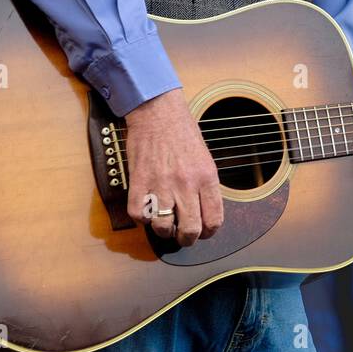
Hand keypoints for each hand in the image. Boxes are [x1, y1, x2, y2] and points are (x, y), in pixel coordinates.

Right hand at [124, 88, 223, 245]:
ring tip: (163, 223)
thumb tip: (204, 212)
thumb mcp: (205, 158)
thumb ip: (205, 186)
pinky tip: (146, 210)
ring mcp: (161, 184)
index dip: (209, 233)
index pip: (214, 219)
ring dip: (163, 231)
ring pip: (163, 227)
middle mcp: (186, 183)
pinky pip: (138, 215)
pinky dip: (141, 218)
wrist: (158, 112)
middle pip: (190, 230)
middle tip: (182, 236)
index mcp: (206, 177)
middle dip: (187, 239)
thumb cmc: (182, 133)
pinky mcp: (139, 181)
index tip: (203, 232)